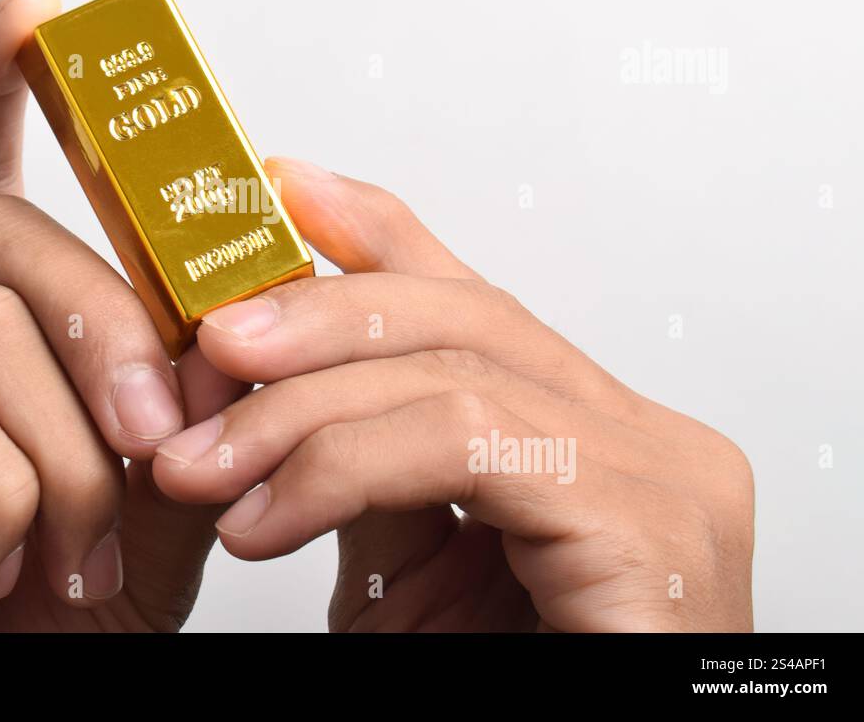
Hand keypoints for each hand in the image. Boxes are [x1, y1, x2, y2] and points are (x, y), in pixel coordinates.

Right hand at [0, 0, 242, 630]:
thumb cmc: (65, 605)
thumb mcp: (164, 473)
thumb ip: (188, 368)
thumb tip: (232, 270)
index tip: (38, 11)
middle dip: (112, 330)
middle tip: (162, 436)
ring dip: (71, 448)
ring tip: (79, 547)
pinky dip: (8, 496)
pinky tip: (6, 563)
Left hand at [153, 158, 753, 631]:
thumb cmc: (500, 685)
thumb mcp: (409, 567)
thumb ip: (370, 466)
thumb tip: (273, 382)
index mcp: (600, 435)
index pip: (479, 304)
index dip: (381, 235)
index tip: (285, 191)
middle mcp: (647, 438)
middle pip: (465, 318)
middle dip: (316, 318)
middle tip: (210, 341)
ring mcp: (661, 471)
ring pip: (451, 371)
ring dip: (297, 413)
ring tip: (202, 465)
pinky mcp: (644, 519)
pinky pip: (463, 442)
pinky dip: (340, 468)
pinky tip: (264, 516)